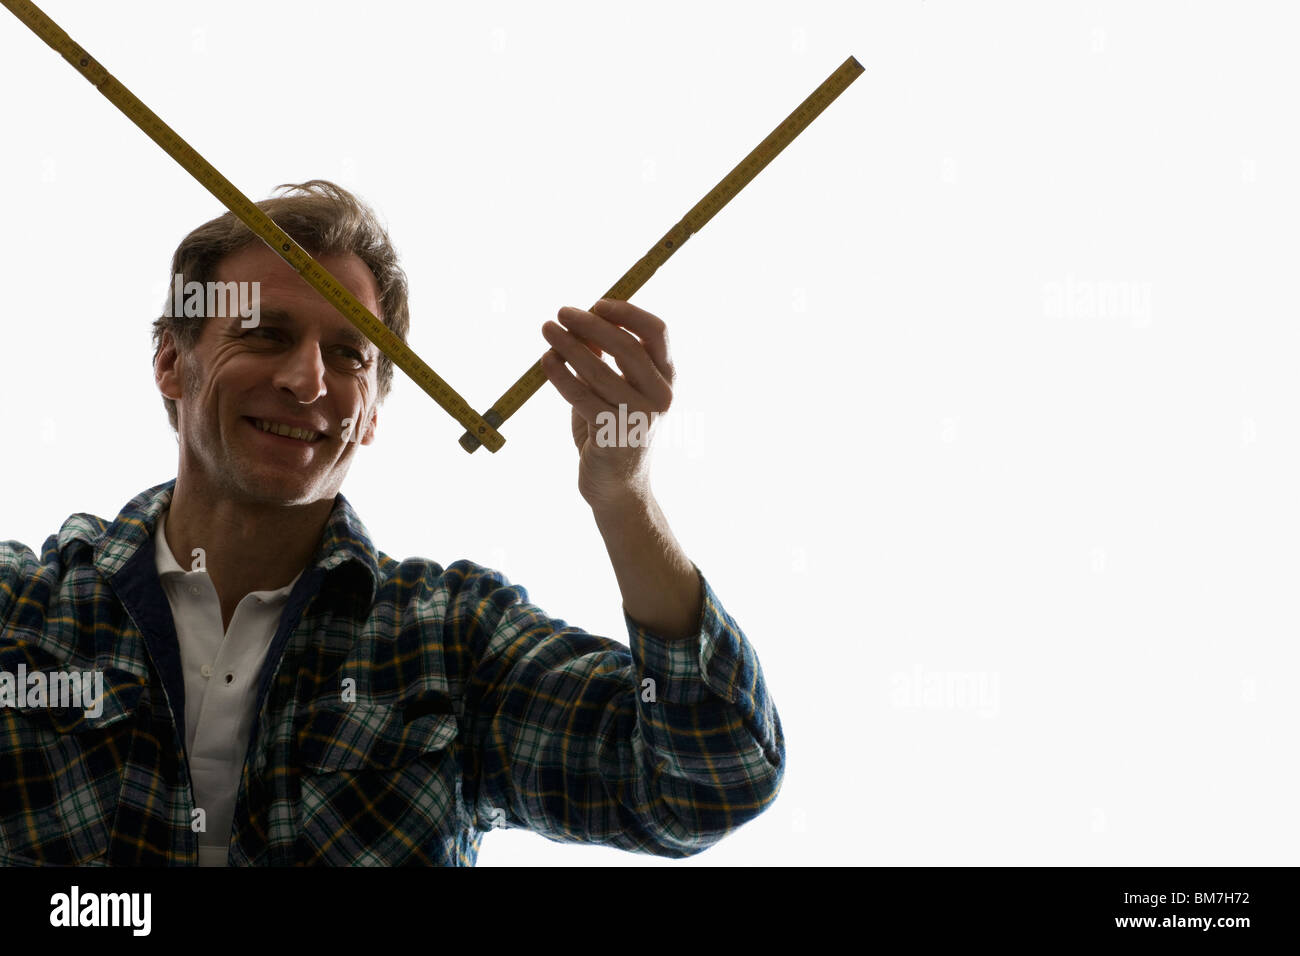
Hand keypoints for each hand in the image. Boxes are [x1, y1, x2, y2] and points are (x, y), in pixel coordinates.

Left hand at [540, 299, 674, 510]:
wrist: (617, 487)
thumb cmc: (613, 429)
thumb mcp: (615, 389)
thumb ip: (604, 358)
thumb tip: (581, 320)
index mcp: (666, 379)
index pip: (657, 332)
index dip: (627, 312)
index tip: (597, 304)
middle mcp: (660, 397)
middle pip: (626, 346)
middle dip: (590, 324)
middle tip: (561, 312)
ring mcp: (639, 417)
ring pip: (597, 369)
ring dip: (567, 344)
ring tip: (546, 330)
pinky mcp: (613, 435)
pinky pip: (580, 395)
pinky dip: (559, 374)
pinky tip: (545, 361)